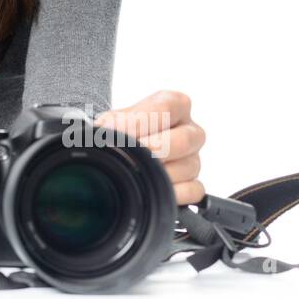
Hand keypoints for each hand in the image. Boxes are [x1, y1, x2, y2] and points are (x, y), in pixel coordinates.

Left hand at [93, 90, 206, 205]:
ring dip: (158, 174)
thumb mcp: (113, 120)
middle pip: (184, 139)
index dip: (140, 121)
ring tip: (134, 173)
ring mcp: (194, 158)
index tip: (116, 131)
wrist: (119, 151)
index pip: (167, 106)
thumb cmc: (121, 131)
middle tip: (129, 157)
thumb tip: (104, 132)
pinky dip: (172, 193)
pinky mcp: (195, 184)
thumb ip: (112, 123)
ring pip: (189, 167)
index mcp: (175, 105)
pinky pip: (193, 191)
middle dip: (152, 150)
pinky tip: (152, 190)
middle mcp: (190, 130)